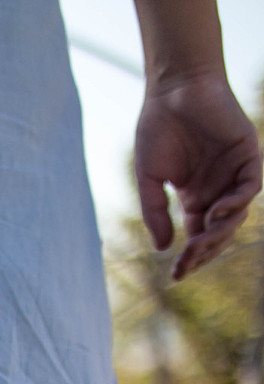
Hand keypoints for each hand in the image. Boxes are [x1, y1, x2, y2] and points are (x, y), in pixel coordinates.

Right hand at [135, 74, 259, 280]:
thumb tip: (163, 248)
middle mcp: (218, 189)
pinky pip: (250, 187)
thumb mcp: (149, 179)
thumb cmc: (158, 130)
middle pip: (220, 232)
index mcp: (196, 198)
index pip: (199, 236)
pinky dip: (237, 204)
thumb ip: (155, 213)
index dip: (191, 257)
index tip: (176, 274)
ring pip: (238, 215)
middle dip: (206, 251)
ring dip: (221, 233)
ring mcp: (235, 173)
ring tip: (199, 243)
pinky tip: (216, 213)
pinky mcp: (248, 155)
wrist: (173, 92)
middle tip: (187, 263)